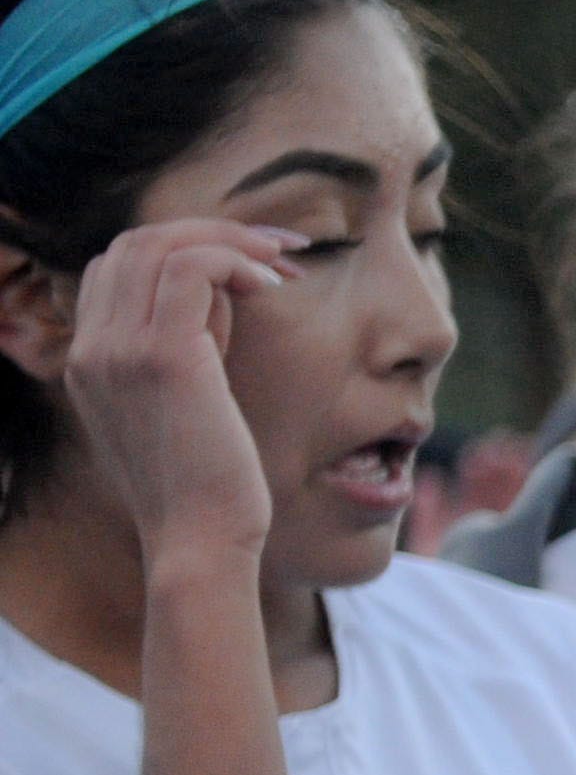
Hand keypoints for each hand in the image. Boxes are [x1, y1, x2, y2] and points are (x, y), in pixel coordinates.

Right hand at [56, 218, 295, 565]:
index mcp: (91, 360)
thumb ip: (187, 346)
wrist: (202, 542)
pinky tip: (273, 288)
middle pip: (135, 243)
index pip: (118, 267)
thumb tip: (225, 291)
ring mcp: (118, 350)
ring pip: (158, 243)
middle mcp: (92, 349)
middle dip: (213, 231)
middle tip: (281, 251)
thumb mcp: (186, 404)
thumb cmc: (210, 485)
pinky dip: (235, 260)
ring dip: (231, 239)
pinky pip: (190, 266)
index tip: (252, 269)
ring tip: (285, 264)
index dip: (184, 250)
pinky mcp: (162, 357)